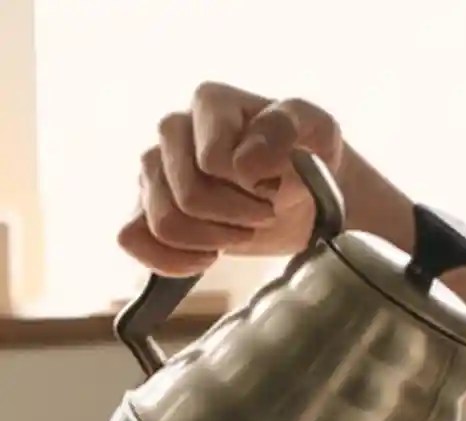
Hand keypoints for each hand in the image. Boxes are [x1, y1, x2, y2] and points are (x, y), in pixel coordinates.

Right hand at [118, 82, 343, 276]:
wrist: (309, 193)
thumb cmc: (310, 155)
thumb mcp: (320, 131)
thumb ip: (289, 128)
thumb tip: (245, 162)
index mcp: (211, 103)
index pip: (213, 161)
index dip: (251, 187)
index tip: (276, 189)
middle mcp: (174, 129)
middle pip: (187, 195)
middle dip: (235, 218)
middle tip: (265, 215)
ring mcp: (154, 169)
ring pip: (162, 221)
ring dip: (212, 240)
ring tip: (242, 233)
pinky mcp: (146, 206)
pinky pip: (132, 237)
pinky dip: (170, 259)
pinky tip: (207, 258)